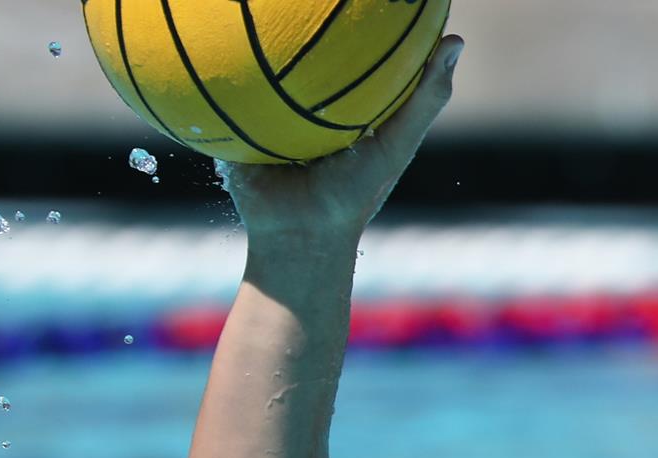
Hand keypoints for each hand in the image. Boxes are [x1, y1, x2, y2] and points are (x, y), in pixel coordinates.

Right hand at [218, 34, 464, 243]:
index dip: (362, 18)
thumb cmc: (354, 194)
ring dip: (250, 32)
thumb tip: (454, 42)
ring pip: (258, 64)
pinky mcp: (231, 123)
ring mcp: (267, 113)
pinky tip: (203, 30)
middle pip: (303, 49)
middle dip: (298, 14)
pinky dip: (209, 66)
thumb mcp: (395, 144)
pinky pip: (216, 91)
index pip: (357, 50)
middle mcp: (307, 105)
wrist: (297, 236)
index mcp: (347, 106)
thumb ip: (424, 98)